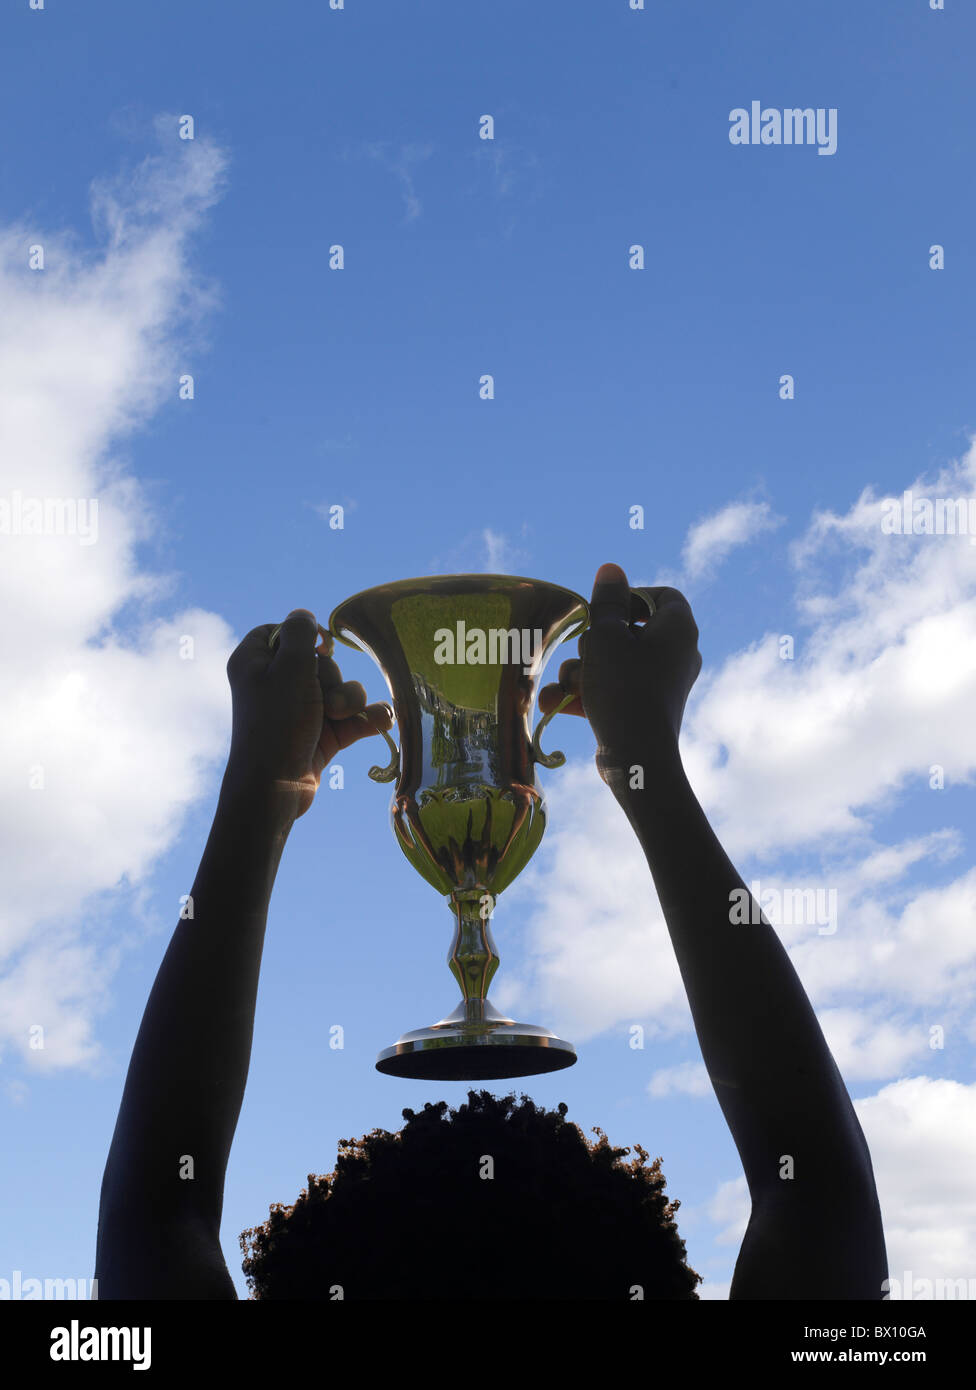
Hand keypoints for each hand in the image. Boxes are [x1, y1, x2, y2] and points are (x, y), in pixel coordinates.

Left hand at [225, 609, 393, 817]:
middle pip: (319, 660)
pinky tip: (382, 721)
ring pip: (342, 688)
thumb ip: (299, 634)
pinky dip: (366, 718)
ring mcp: (301, 710)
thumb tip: (304, 615)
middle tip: (322, 697)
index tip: (318, 645)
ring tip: (339, 717)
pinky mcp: (322, 734)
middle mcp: (276, 683)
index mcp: (255, 661)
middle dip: (331, 677)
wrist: (275, 787)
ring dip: (349, 700)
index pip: (280, 631)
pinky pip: (354, 716)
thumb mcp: (288, 669)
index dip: (303, 635)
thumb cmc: (275, 725)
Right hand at [538, 562, 701, 775]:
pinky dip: (587, 695)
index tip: (603, 606)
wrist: (637, 758)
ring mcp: (661, 684)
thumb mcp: (606, 636)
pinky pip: (613, 691)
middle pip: (629, 631)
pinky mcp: (644, 710)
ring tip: (566, 685)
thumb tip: (612, 568)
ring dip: (582, 672)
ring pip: (614, 664)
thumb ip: (606, 600)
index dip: (630, 596)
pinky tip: (555, 702)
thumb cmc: (624, 688)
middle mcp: (677, 654)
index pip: (662, 596)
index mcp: (679, 629)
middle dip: (594, 642)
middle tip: (583, 649)